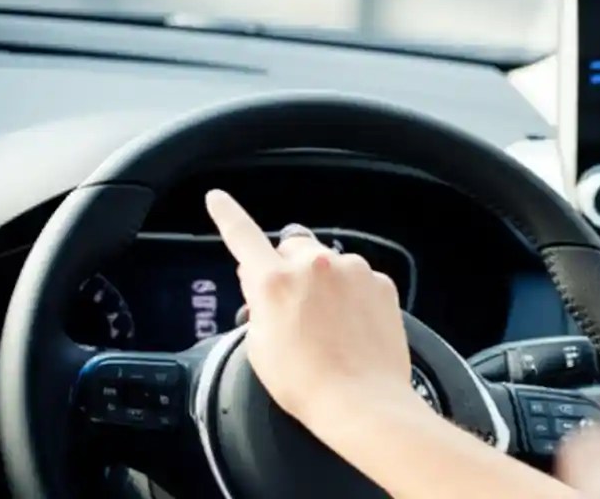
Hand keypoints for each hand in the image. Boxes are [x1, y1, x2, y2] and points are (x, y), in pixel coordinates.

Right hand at [204, 190, 420, 437]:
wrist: (363, 401)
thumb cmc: (307, 382)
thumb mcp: (259, 346)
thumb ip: (258, 304)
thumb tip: (262, 284)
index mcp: (275, 281)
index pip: (242, 236)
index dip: (227, 215)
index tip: (218, 198)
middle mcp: (316, 265)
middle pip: (292, 250)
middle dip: (288, 269)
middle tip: (292, 308)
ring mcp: (353, 271)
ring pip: (329, 264)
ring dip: (324, 283)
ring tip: (327, 327)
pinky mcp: (381, 283)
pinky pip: (358, 280)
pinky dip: (352, 296)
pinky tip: (351, 327)